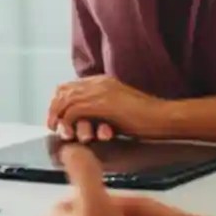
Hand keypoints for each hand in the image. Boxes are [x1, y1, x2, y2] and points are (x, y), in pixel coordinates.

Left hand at [47, 76, 163, 138]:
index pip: (70, 86)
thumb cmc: (145, 120)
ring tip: (60, 132)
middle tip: (52, 126)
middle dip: (55, 108)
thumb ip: (100, 112)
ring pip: (66, 100)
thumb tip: (83, 123)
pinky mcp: (103, 103)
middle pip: (64, 90)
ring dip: (60, 117)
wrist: (163, 118)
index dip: (60, 102)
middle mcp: (98, 83)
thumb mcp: (117, 112)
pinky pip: (75, 110)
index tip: (57, 118)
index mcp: (102, 82)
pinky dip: (69, 123)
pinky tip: (71, 134)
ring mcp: (101, 91)